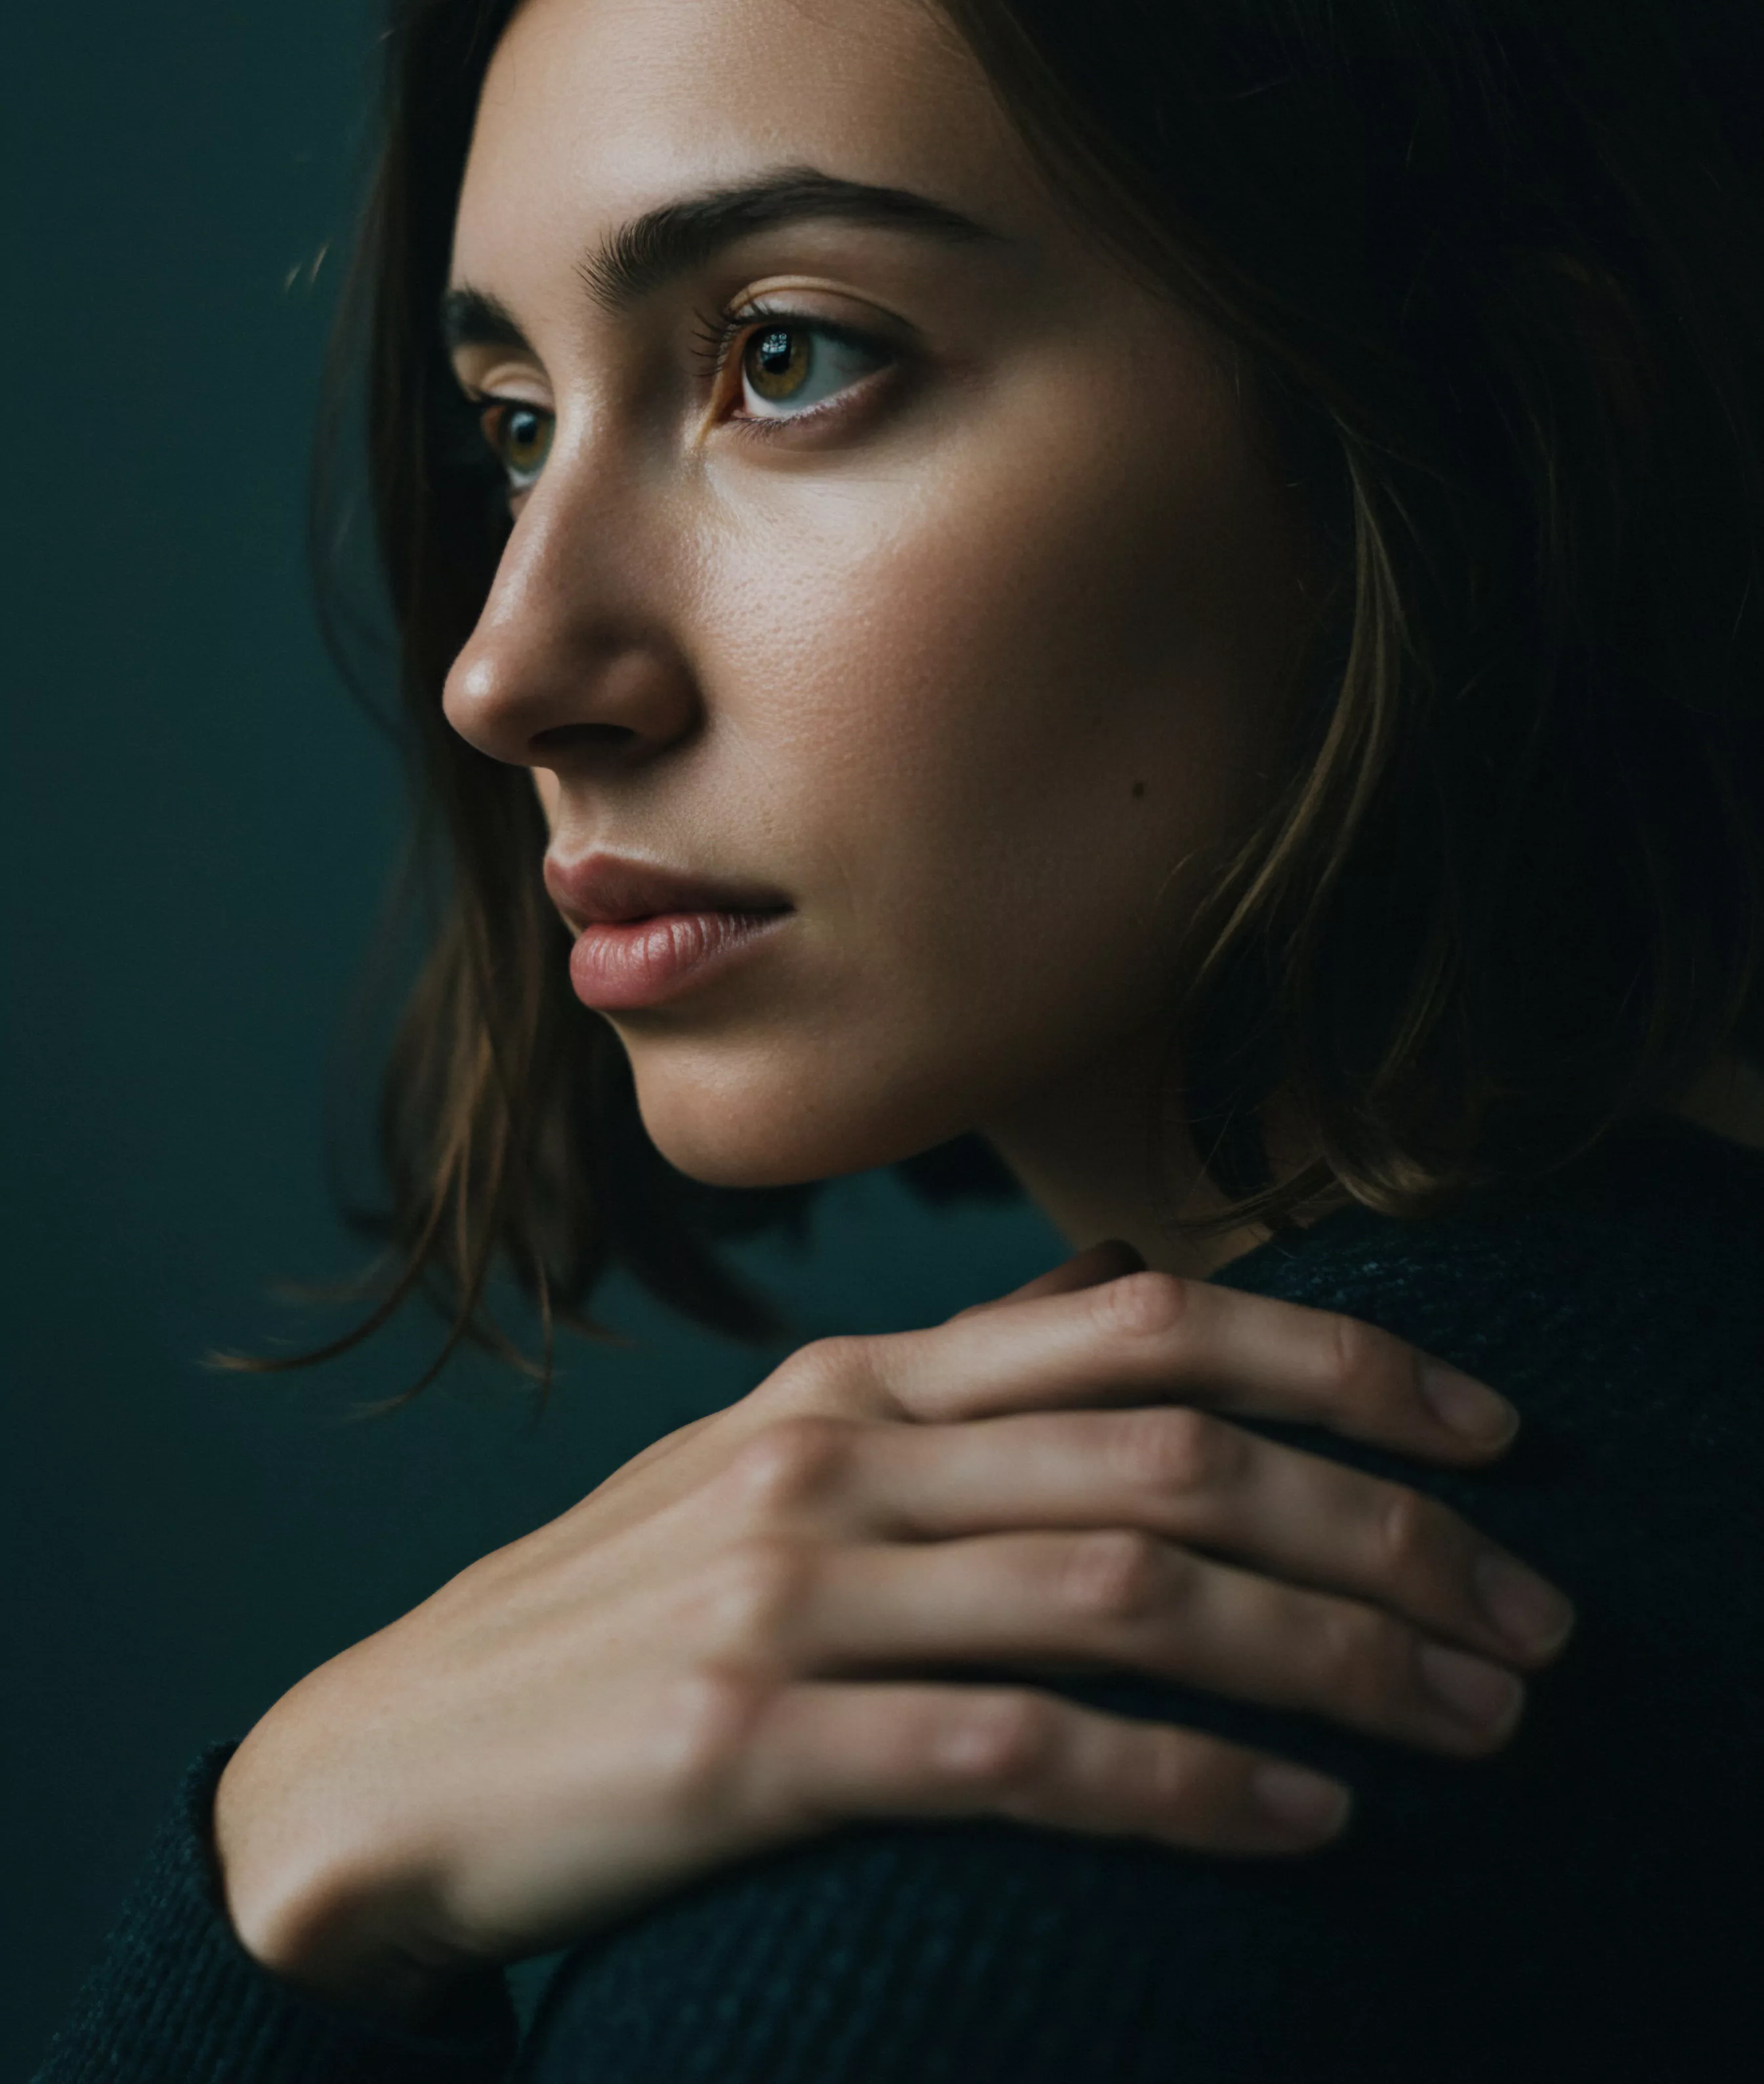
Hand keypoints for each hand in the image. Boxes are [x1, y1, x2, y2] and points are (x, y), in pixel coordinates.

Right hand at [213, 1249, 1571, 2017]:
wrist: (384, 1766)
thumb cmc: (610, 1623)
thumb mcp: (769, 1472)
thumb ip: (941, 1406)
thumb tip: (1107, 1309)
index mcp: (854, 1386)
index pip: (1140, 1323)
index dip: (1334, 1363)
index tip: (1486, 1426)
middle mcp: (838, 1462)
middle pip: (1172, 1460)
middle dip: (1386, 1529)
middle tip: (1535, 1616)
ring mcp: (791, 1601)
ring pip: (1128, 1595)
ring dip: (1333, 1655)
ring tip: (1474, 1718)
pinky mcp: (750, 1753)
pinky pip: (1023, 1759)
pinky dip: (1187, 1784)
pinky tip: (1303, 1818)